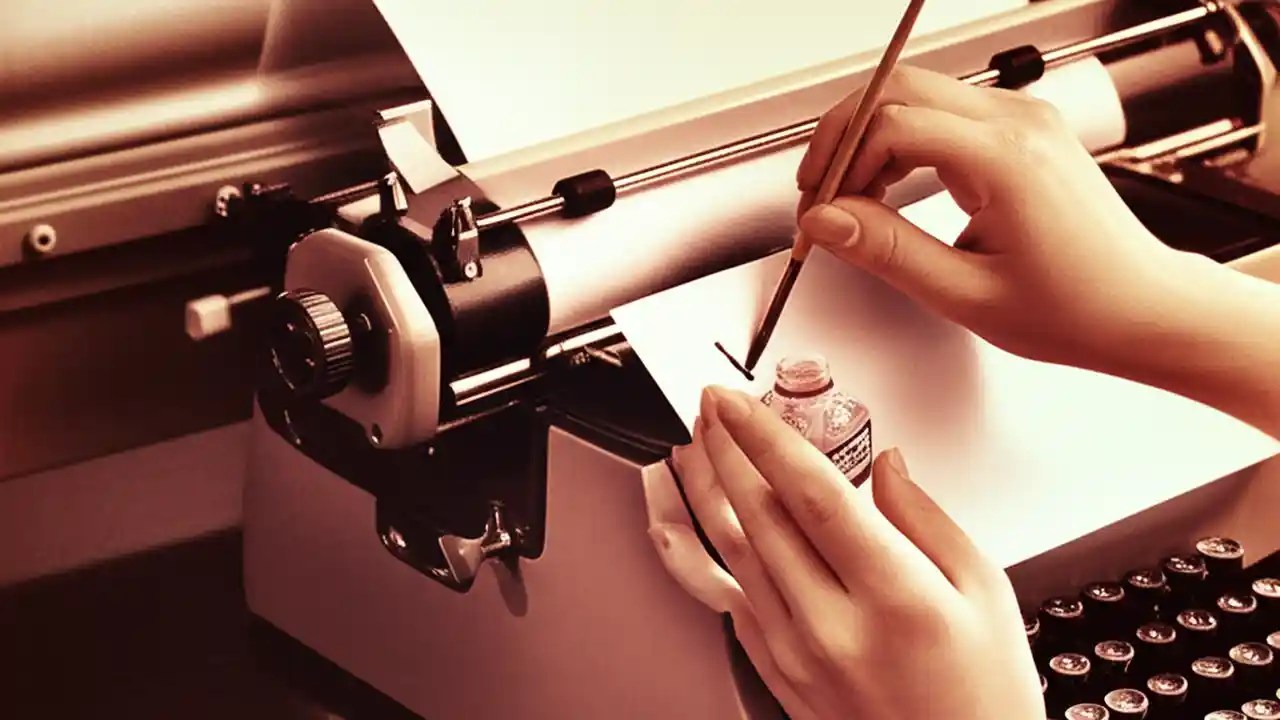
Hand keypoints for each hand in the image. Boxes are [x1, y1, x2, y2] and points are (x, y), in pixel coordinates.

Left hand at [649, 386, 1042, 719]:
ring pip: (730, 553)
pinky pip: (726, 601)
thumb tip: (888, 465)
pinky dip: (696, 555)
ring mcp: (795, 652)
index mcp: (893, 596)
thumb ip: (928, 518)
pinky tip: (683, 522)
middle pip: (759, 518)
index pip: (812, 496)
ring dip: (704, 492)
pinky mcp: (777, 671)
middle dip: (725, 451)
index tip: (737, 401)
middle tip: (710, 407)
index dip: (765, 439)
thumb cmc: (981, 696)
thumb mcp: (984, 592)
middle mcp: (832, 625)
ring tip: (691, 448)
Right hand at [794, 65, 1196, 375]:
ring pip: (915, 95)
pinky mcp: (1022, 131)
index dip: (839, 166)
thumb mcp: (965, 294)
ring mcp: (1023, 120)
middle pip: (897, 89)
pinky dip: (900, 144)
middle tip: (819, 194)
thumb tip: (827, 220)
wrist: (1140, 308)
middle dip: (842, 139)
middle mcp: (1019, 123)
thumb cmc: (1077, 308)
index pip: (891, 124)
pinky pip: (941, 115)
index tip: (819, 210)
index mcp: (1007, 159)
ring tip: (850, 200)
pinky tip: (886, 188)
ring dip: (869, 141)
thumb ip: (887, 251)